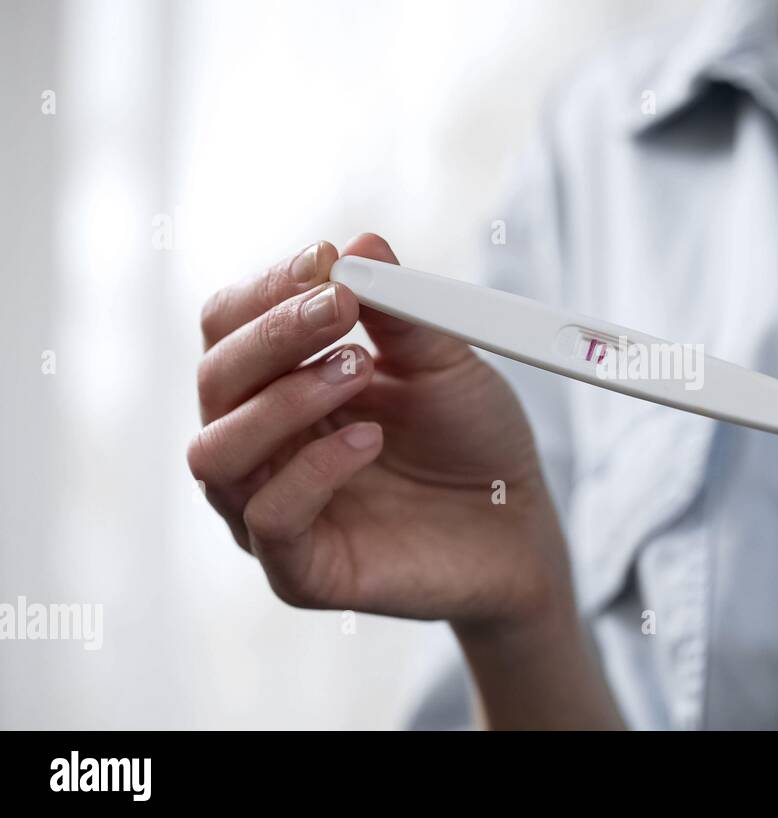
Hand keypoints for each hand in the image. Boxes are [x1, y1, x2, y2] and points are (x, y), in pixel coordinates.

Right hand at [188, 234, 565, 627]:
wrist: (519, 526)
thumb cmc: (472, 441)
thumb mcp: (444, 363)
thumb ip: (401, 310)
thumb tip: (364, 243)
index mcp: (282, 385)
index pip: (230, 327)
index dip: (268, 289)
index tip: (326, 259)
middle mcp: (263, 445)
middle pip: (214, 379)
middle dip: (273, 333)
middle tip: (339, 305)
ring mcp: (272, 510)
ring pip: (218, 452)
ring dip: (283, 399)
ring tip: (358, 370)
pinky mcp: (300, 570)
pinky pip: (268, 517)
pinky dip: (311, 470)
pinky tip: (368, 440)